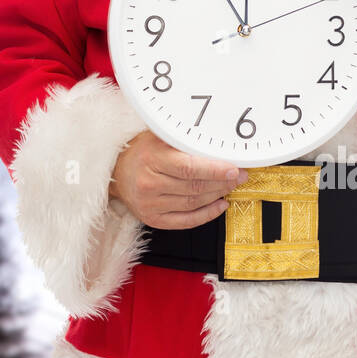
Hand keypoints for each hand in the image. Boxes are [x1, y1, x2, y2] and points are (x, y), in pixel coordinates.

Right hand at [109, 130, 248, 229]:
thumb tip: (217, 142)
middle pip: (195, 186)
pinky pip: (187, 221)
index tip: (234, 168)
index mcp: (152, 159)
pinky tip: (220, 204)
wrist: (116, 172)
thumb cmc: (142, 151)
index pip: (189, 167)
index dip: (215, 170)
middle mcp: (149, 184)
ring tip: (230, 186)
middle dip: (222, 182)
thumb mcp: (159, 137)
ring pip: (194, 203)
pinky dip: (207, 214)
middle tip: (240, 175)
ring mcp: (151, 204)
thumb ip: (184, 140)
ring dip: (217, 195)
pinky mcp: (153, 219)